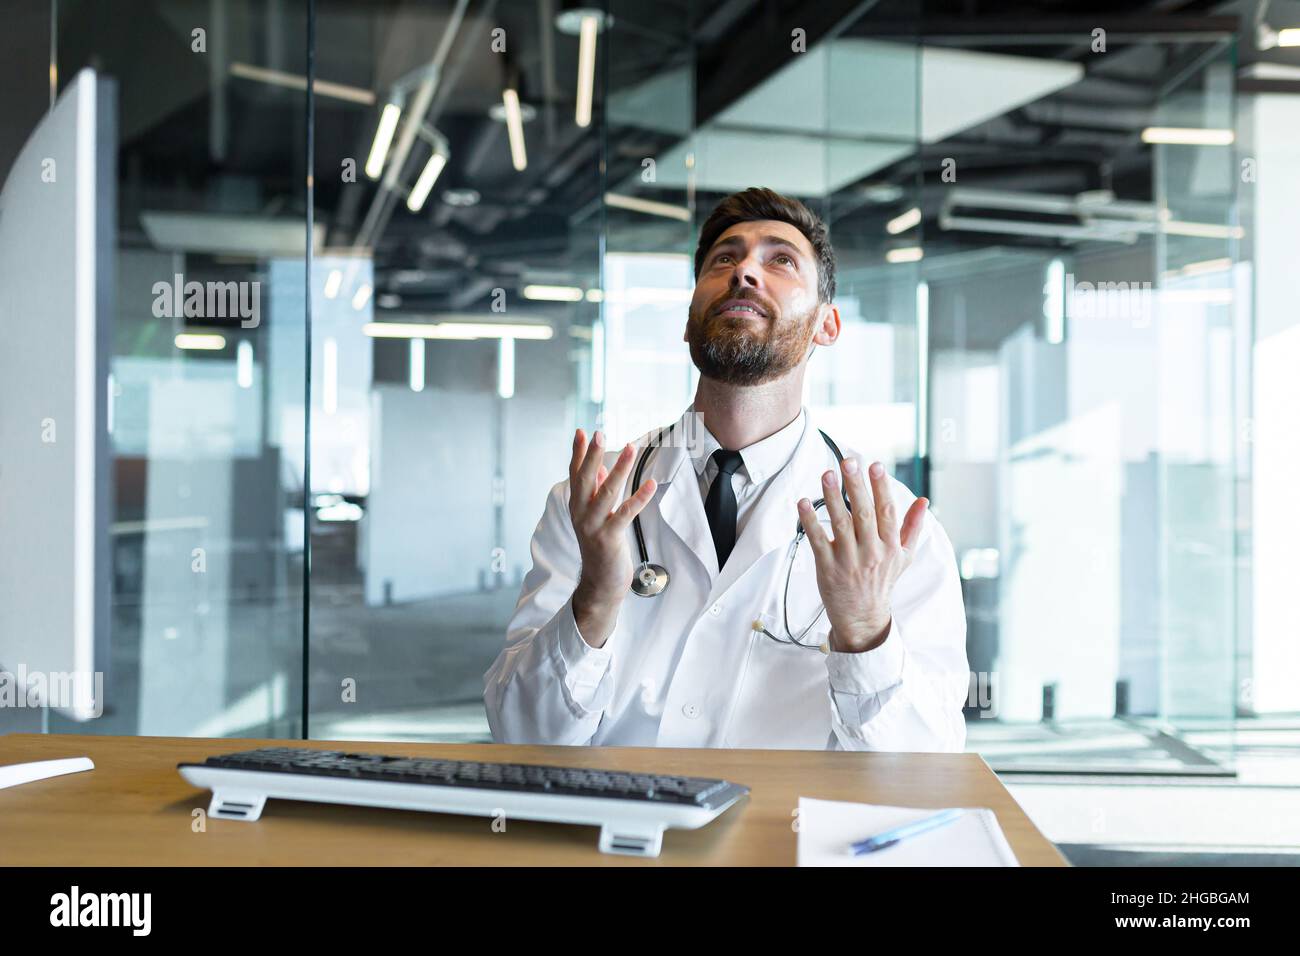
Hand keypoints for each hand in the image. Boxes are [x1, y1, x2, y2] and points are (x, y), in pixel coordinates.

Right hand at [568, 428, 656, 646]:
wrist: (600, 583)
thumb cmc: (600, 546)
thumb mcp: (595, 516)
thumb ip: (597, 492)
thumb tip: (604, 467)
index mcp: (577, 506)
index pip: (575, 474)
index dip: (577, 453)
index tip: (581, 431)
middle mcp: (581, 514)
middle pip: (586, 479)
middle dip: (592, 455)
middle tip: (599, 433)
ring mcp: (594, 526)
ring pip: (606, 493)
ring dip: (619, 469)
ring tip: (629, 448)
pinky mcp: (610, 538)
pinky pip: (625, 514)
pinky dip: (639, 498)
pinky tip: (651, 484)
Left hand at [796, 458, 926, 653]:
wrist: (863, 616)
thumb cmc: (882, 581)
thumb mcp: (904, 556)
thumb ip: (912, 527)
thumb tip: (924, 501)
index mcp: (890, 546)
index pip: (887, 511)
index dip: (881, 487)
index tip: (875, 465)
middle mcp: (871, 552)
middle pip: (864, 514)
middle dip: (856, 486)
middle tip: (849, 461)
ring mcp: (848, 560)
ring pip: (840, 524)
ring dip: (832, 498)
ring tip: (827, 475)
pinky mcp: (827, 568)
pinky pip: (817, 541)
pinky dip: (810, 521)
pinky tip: (803, 503)